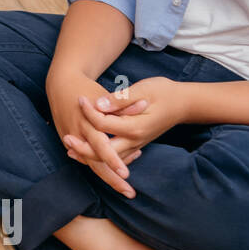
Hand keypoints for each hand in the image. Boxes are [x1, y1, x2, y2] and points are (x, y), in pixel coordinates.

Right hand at [46, 69, 146, 197]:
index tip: (126, 175)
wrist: (60, 85)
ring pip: (90, 163)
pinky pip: (86, 157)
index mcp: (87, 123)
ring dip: (107, 176)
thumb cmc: (86, 89)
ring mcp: (72, 139)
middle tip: (130, 193)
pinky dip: (101, 163)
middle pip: (95, 163)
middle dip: (112, 179)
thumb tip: (143, 106)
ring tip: (125, 188)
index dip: (113, 161)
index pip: (100, 147)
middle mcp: (78, 135)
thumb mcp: (103, 94)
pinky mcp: (70, 141)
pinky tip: (118, 165)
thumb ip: (122, 104)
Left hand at [66, 77, 189, 175]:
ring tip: (70, 147)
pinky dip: (101, 157)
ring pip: (108, 160)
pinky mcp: (136, 145)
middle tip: (65, 137)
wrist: (183, 103)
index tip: (80, 98)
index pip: (102, 124)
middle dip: (82, 147)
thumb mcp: (143, 90)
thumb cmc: (163, 92)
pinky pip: (116, 157)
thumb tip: (99, 104)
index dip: (88, 111)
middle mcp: (134, 140)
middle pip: (102, 153)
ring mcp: (135, 145)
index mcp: (134, 127)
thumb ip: (120, 99)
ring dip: (88, 155)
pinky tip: (87, 150)